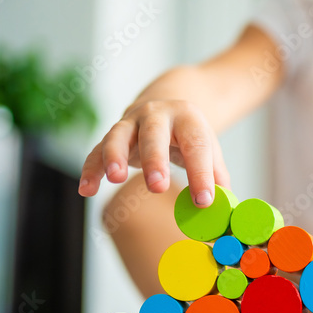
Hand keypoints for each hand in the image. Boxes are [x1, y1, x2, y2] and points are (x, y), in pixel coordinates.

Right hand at [79, 99, 230, 205]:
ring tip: (115, 178)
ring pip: (119, 136)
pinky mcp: (112, 135)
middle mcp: (157, 115)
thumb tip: (226, 208)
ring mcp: (131, 123)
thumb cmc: (190, 135)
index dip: (201, 174)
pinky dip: (90, 169)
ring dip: (115, 156)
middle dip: (155, 160)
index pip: (197, 146)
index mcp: (188, 119)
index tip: (203, 201)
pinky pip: (97, 151)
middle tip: (158, 186)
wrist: (166, 104)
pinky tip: (86, 189)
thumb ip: (217, 176)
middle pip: (154, 135)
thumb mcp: (208, 148)